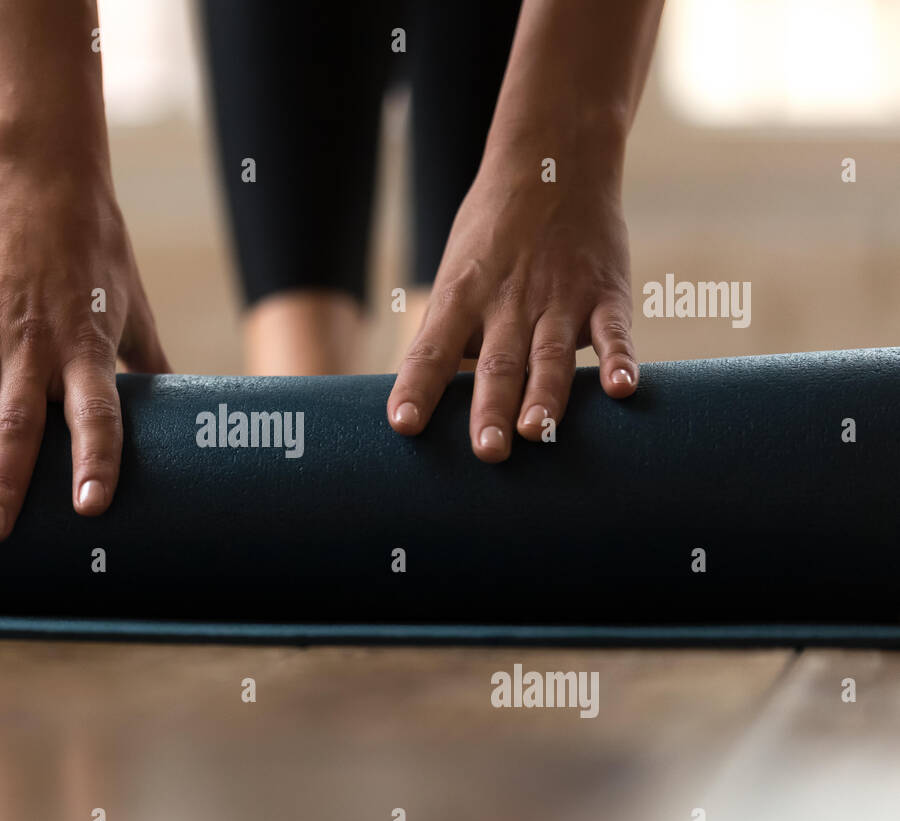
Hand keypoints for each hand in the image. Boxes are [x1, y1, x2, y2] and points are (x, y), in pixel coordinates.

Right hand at [0, 168, 169, 541]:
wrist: (38, 175)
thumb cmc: (96, 246)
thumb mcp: (132, 303)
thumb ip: (150, 361)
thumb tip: (184, 408)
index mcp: (88, 344)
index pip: (97, 415)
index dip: (95, 461)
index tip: (90, 509)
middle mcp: (38, 342)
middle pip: (21, 424)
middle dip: (7, 483)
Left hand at [387, 147, 638, 461]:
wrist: (553, 160)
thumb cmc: (492, 232)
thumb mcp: (456, 273)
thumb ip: (447, 334)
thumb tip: (423, 399)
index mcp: (461, 297)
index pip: (432, 350)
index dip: (417, 389)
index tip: (404, 426)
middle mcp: (508, 301)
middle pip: (497, 362)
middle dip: (490, 410)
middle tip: (486, 453)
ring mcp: (560, 297)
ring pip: (550, 354)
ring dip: (545, 396)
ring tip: (536, 432)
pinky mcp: (606, 292)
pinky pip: (613, 331)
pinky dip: (619, 359)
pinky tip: (622, 389)